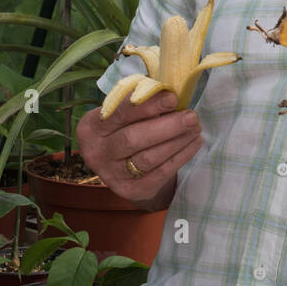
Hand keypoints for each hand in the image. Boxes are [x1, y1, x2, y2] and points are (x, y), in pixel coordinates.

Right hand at [76, 90, 202, 206]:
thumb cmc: (126, 128)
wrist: (123, 168)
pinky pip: (160, 173)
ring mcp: (111, 175)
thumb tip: (170, 94)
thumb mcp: (124, 113)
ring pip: (149, 158)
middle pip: (133, 139)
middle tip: (192, 117)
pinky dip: (181, 156)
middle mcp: (96, 153)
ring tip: (196, 127)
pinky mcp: (131, 191)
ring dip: (177, 141)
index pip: (119, 114)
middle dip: (167, 127)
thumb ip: (141, 102)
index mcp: (90, 127)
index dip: (148, 106)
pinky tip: (194, 143)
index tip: (173, 99)